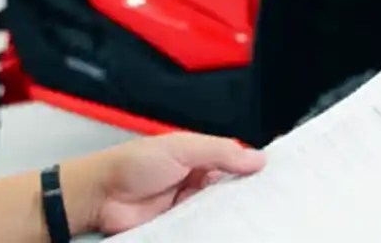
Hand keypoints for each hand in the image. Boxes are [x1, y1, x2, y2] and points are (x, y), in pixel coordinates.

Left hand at [64, 133, 266, 234]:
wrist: (101, 196)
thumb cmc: (134, 163)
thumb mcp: (181, 148)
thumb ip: (219, 151)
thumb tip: (258, 158)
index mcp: (199, 158)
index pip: (235, 164)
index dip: (255, 171)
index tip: (279, 179)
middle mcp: (197, 183)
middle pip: (232, 192)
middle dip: (248, 198)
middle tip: (273, 205)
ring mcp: (189, 208)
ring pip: (221, 214)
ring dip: (233, 217)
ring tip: (259, 221)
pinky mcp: (181, 230)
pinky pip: (204, 231)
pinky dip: (215, 232)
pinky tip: (232, 232)